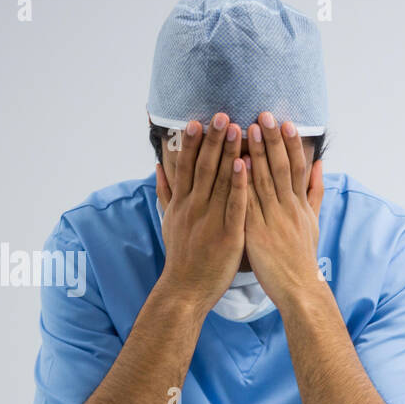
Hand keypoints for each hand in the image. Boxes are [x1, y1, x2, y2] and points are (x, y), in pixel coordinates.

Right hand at [154, 112, 247, 310]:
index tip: (199, 120)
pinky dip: (239, 184)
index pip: (187, 166)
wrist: (185, 289)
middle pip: (204, 167)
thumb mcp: (168, 221)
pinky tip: (246, 165)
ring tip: (239, 129)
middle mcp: (194, 207)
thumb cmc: (181, 256)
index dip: (193, 143)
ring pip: (220, 181)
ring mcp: (210, 220)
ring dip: (229, 153)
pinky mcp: (227, 234)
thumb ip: (165, 192)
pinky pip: (234, 205)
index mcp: (182, 203)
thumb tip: (157, 166)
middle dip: (213, 140)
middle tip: (223, 114)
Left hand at [242, 112, 325, 307]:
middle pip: (281, 168)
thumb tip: (321, 164)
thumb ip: (315, 191)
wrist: (299, 289)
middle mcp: (289, 209)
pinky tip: (233, 167)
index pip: (298, 168)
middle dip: (272, 140)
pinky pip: (246, 204)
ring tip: (245, 130)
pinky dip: (241, 184)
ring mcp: (273, 221)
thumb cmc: (302, 256)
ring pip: (263, 181)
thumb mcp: (314, 221)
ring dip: (255, 154)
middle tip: (264, 115)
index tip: (285, 122)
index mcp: (300, 205)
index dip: (291, 144)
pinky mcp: (256, 234)